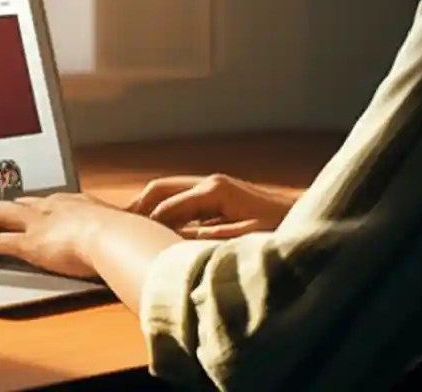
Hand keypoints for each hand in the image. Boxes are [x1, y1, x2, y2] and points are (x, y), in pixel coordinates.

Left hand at [0, 192, 128, 278]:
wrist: (113, 237)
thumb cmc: (123, 233)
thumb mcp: (124, 226)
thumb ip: (124, 231)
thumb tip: (138, 239)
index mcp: (75, 202)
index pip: (51, 201)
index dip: (41, 209)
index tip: (41, 215)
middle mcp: (52, 207)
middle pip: (24, 201)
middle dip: (14, 210)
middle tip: (8, 221)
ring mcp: (38, 224)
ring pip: (3, 212)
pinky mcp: (28, 243)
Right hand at [124, 174, 298, 238]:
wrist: (309, 219)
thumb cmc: (282, 231)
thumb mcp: (243, 238)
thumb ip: (207, 238)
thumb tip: (174, 239)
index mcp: (214, 190)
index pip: (167, 206)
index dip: (145, 224)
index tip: (124, 239)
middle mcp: (211, 182)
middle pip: (161, 188)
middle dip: (137, 206)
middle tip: (113, 225)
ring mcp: (214, 186)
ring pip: (169, 191)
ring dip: (148, 207)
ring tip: (127, 227)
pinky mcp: (219, 195)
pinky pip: (182, 200)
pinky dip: (164, 211)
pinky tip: (156, 228)